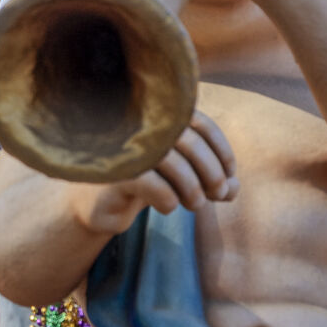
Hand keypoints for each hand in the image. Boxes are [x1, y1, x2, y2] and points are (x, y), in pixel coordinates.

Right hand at [73, 110, 238, 233]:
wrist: (93, 203)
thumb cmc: (141, 184)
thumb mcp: (180, 180)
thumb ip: (209, 181)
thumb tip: (233, 189)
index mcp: (155, 119)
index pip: (200, 123)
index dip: (221, 150)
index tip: (229, 175)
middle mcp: (138, 126)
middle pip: (190, 143)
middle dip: (212, 173)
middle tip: (218, 195)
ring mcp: (123, 147)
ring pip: (174, 165)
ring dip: (193, 190)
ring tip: (194, 205)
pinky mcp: (112, 174)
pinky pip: (154, 186)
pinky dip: (169, 201)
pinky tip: (166, 207)